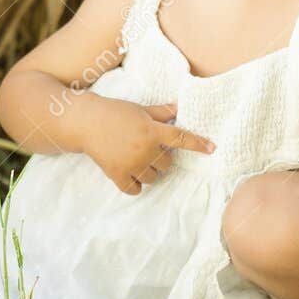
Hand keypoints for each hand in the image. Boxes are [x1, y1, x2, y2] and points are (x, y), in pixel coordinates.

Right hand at [76, 97, 214, 195]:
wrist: (86, 122)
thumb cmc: (114, 112)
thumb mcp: (139, 109)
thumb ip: (161, 112)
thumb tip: (179, 108)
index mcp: (152, 131)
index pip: (181, 139)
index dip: (198, 144)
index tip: (212, 149)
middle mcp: (145, 149)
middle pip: (167, 164)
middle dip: (161, 158)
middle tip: (148, 149)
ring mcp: (131, 163)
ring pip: (153, 178)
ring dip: (150, 172)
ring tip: (138, 160)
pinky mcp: (117, 174)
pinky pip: (135, 189)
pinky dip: (136, 186)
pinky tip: (131, 176)